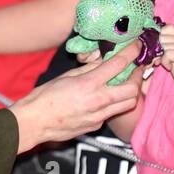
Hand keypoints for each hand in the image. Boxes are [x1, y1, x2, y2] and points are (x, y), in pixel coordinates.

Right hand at [9, 43, 142, 151]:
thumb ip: (89, 69)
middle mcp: (98, 101)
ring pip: (128, 104)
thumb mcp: (67, 76)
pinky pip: (112, 113)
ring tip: (125, 84)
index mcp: (89, 83)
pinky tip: (105, 98)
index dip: (132, 53)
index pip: (119, 64)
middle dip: (138, 77)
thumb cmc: (45, 97)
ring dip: (130, 92)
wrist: (35, 122)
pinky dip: (114, 104)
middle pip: (133, 89)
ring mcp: (99, 116)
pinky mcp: (96, 126)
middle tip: (136, 69)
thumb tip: (104, 61)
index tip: (138, 47)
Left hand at [157, 24, 173, 100]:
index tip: (158, 49)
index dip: (159, 36)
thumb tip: (149, 45)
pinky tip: (170, 68)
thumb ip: (165, 50)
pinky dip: (165, 62)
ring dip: (161, 57)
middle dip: (157, 49)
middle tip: (159, 60)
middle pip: (163, 36)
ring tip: (167, 65)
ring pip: (164, 45)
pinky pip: (168, 54)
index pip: (168, 27)